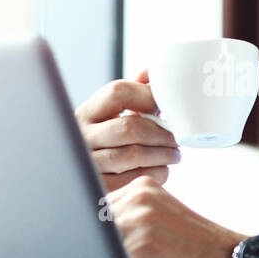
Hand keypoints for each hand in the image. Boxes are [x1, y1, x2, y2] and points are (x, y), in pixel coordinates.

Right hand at [75, 69, 180, 191]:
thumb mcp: (114, 115)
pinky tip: (162, 169)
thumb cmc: (111, 141)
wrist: (88, 180)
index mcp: (87, 112)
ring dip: (163, 154)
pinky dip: (158, 173)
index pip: (118, 91)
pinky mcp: (100, 187)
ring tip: (174, 153)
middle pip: (129, 127)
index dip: (147, 96)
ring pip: (134, 155)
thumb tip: (153, 70)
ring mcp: (89, 164)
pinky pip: (136, 178)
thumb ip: (134, 92)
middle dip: (161, 133)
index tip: (163, 106)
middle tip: (177, 138)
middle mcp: (81, 136)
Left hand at [105, 176, 245, 257]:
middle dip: (114, 250)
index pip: (97, 212)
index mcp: (142, 187)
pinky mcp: (142, 243)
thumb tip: (94, 232)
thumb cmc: (200, 251)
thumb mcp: (161, 222)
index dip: (109, 236)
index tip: (130, 247)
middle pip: (96, 229)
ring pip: (105, 247)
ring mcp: (140, 217)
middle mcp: (139, 196)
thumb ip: (130, 219)